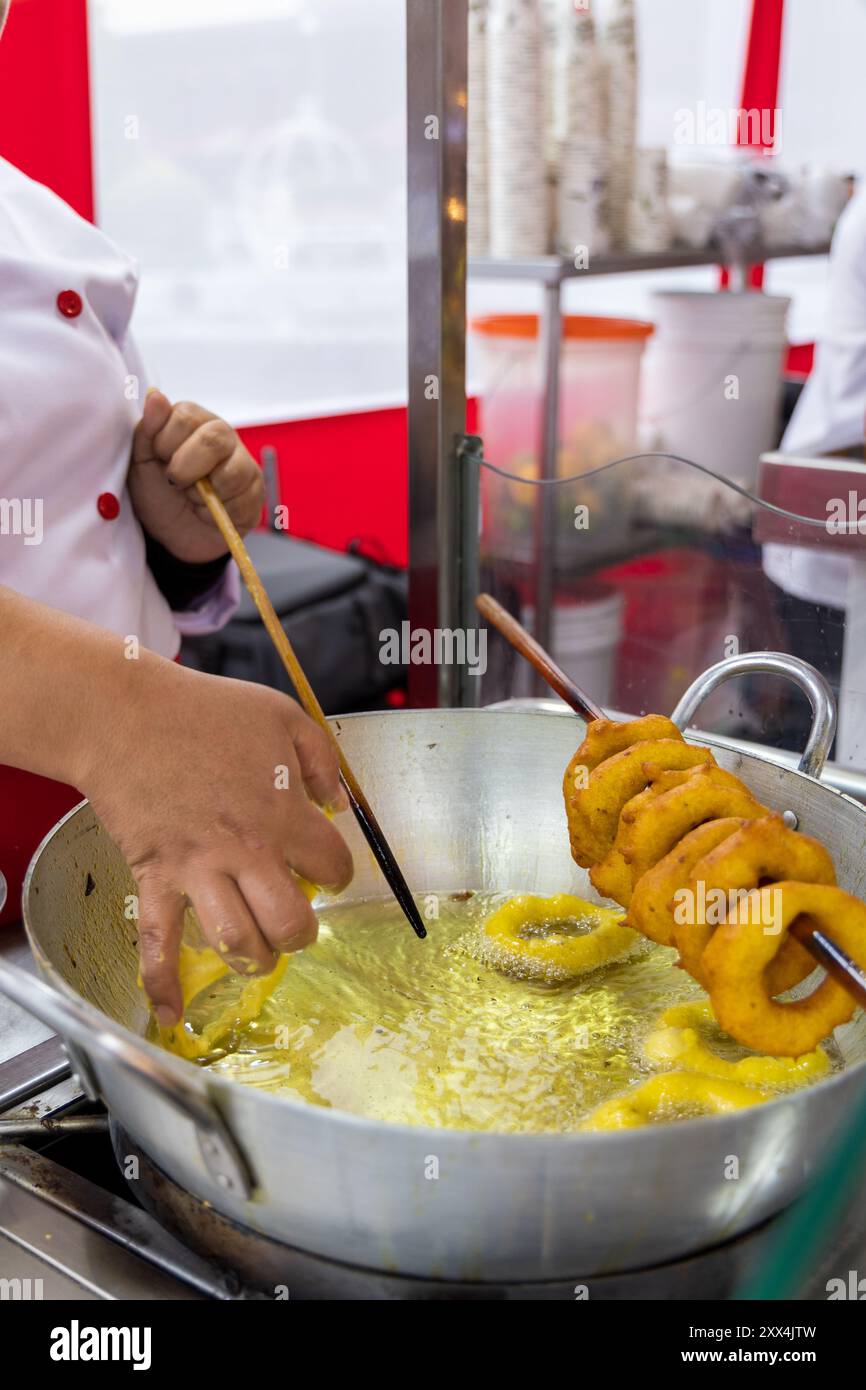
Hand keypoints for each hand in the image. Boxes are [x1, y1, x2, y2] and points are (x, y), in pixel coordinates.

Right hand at [78, 656, 351, 1024]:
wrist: (125, 716)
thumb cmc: (205, 711)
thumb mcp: (282, 716)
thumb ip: (322, 760)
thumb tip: (339, 802)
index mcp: (283, 813)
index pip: (332, 866)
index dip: (338, 873)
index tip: (327, 870)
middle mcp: (246, 850)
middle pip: (290, 922)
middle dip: (301, 932)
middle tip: (296, 922)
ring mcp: (198, 869)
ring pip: (236, 940)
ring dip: (253, 956)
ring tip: (258, 950)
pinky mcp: (155, 877)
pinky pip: (156, 941)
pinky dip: (161, 983)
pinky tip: (171, 1013)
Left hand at [128, 390, 263, 562]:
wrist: (173, 537)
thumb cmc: (158, 495)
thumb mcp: (141, 463)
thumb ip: (147, 429)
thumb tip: (156, 395)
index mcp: (194, 421)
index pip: (185, 415)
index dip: (165, 442)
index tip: (158, 460)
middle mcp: (223, 435)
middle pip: (214, 438)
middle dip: (185, 468)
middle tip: (174, 483)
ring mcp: (243, 463)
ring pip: (232, 470)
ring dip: (202, 492)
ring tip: (193, 498)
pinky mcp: (256, 492)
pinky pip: (242, 498)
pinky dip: (217, 511)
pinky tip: (209, 512)